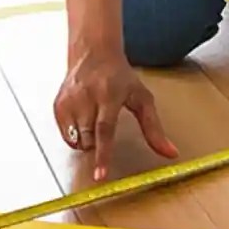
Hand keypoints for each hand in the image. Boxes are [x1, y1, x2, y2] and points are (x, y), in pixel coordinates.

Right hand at [54, 48, 178, 180]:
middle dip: (97, 145)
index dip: (102, 155)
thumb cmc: (120, 77)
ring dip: (87, 141)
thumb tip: (170, 153)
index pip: (104, 130)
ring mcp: (68, 101)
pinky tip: (84, 120)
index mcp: (108, 95)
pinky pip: (66, 135)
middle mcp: (85, 97)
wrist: (93, 52)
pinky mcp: (57, 105)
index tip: (100, 175)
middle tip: (105, 126)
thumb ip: (154, 128)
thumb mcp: (142, 99)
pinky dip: (76, 136)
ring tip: (94, 121)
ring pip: (76, 140)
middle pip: (89, 139)